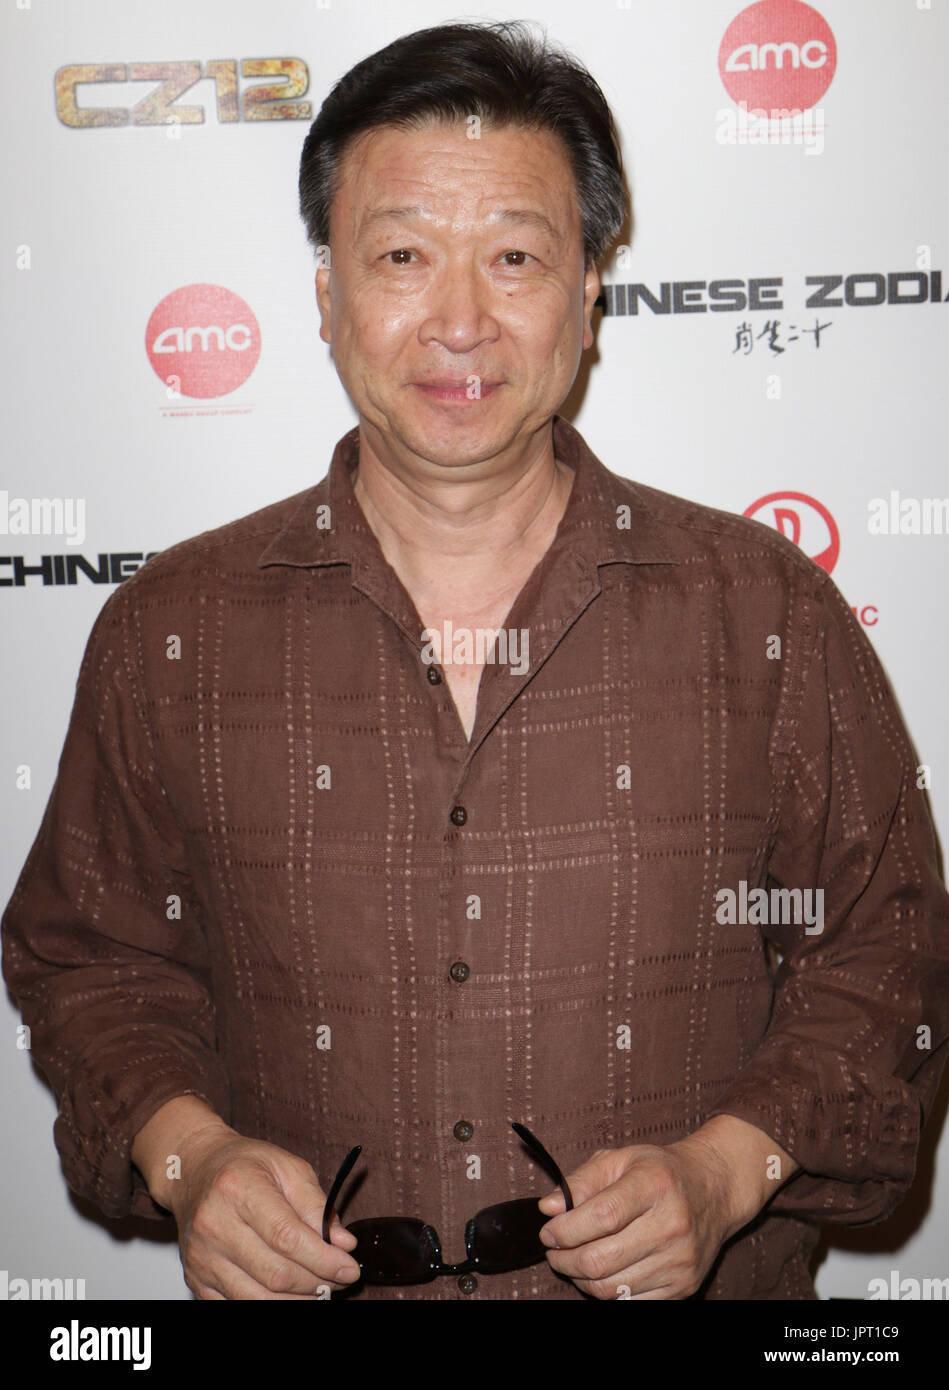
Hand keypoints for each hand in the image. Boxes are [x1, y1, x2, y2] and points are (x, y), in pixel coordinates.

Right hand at [165, 1123, 361, 1299]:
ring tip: (320, 1288)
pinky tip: (291, 1294)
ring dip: (297, 1300)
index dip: (323, 1259)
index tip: (349, 1267)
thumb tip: (343, 1243)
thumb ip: (317, 1204)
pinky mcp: (195, 1278)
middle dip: (317, 1282)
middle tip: (340, 1279)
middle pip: (275, 1273)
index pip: (286, 1237)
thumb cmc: (244, 1165)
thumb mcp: (286, 1166)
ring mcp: (201, 1256)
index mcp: (238, 1188)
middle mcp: (213, 1224)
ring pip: (258, 1298)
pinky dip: (270, 1306)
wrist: (194, 1171)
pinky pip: (237, 1305)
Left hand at [537, 1135, 739, 1300]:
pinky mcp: (684, 1286)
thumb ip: (582, 1181)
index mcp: (654, 1185)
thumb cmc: (661, 1172)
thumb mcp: (621, 1159)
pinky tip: (602, 1271)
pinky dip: (607, 1291)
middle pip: (601, 1259)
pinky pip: (630, 1301)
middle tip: (554, 1249)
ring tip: (573, 1259)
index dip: (565, 1229)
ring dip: (580, 1277)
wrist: (714, 1190)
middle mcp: (671, 1224)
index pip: (602, 1216)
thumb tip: (548, 1208)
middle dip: (564, 1259)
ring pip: (611, 1287)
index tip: (548, 1231)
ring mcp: (680, 1260)